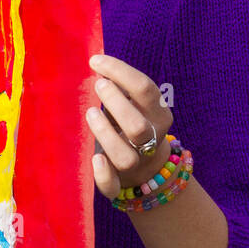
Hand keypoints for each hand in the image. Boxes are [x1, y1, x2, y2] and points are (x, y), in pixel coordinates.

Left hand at [86, 54, 173, 199]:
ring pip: (125, 156)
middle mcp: (151, 139)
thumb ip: (121, 87)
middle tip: (98, 85)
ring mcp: (136, 164)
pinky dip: (102, 174)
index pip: (144, 89)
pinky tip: (95, 158)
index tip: (95, 61)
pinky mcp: (118, 183)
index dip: (119, 72)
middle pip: (137, 126)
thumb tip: (98, 62)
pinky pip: (112, 186)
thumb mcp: (134, 103)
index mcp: (158, 114)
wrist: (148, 169)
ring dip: (106, 134)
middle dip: (116, 103)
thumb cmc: (132, 124)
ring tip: (90, 113)